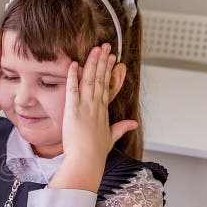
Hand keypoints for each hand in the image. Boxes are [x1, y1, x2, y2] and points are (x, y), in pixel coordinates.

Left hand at [50, 44, 137, 190]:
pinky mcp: (73, 110)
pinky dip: (73, 76)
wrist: (87, 160)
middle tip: (105, 46)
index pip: (108, 87)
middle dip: (103, 61)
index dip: (110, 72)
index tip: (114, 60)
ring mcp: (86, 107)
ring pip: (90, 80)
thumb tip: (133, 124)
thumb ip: (121, 128)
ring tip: (95, 49)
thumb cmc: (96, 152)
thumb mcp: (111, 137)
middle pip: (100, 79)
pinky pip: (73, 89)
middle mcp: (96, 106)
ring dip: (92, 63)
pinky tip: (74, 64)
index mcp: (104, 111)